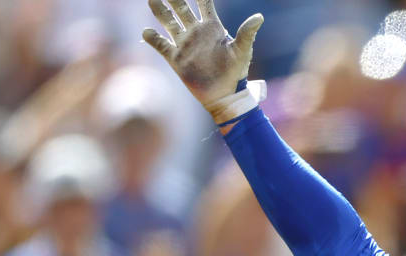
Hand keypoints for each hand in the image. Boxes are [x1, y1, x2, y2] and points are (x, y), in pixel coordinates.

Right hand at [142, 0, 262, 108]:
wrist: (224, 96)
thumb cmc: (236, 73)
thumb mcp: (242, 51)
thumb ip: (247, 33)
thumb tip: (259, 16)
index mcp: (212, 28)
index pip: (203, 3)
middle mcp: (196, 32)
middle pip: (182, 8)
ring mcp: (185, 44)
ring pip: (168, 22)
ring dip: (160, 11)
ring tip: (152, 0)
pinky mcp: (176, 59)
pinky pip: (160, 45)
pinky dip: (152, 38)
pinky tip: (147, 32)